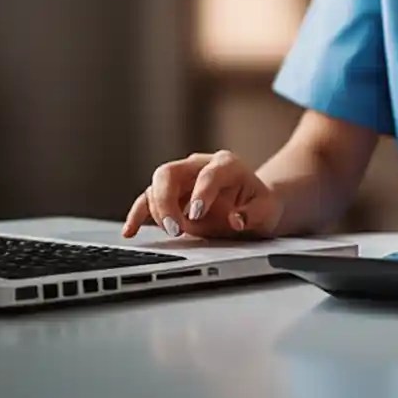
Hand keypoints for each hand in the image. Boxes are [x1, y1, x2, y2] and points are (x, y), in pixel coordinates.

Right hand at [123, 151, 282, 239]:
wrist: (253, 204)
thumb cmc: (260, 205)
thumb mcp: (267, 211)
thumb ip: (253, 215)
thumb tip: (235, 220)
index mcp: (226, 164)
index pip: (208, 173)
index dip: (201, 193)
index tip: (196, 214)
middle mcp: (199, 166)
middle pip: (170, 172)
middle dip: (166, 200)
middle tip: (175, 229)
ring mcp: (182, 179)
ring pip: (156, 186)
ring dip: (156, 210)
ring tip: (173, 233)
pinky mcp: (171, 195)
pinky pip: (148, 201)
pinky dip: (138, 215)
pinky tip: (130, 231)